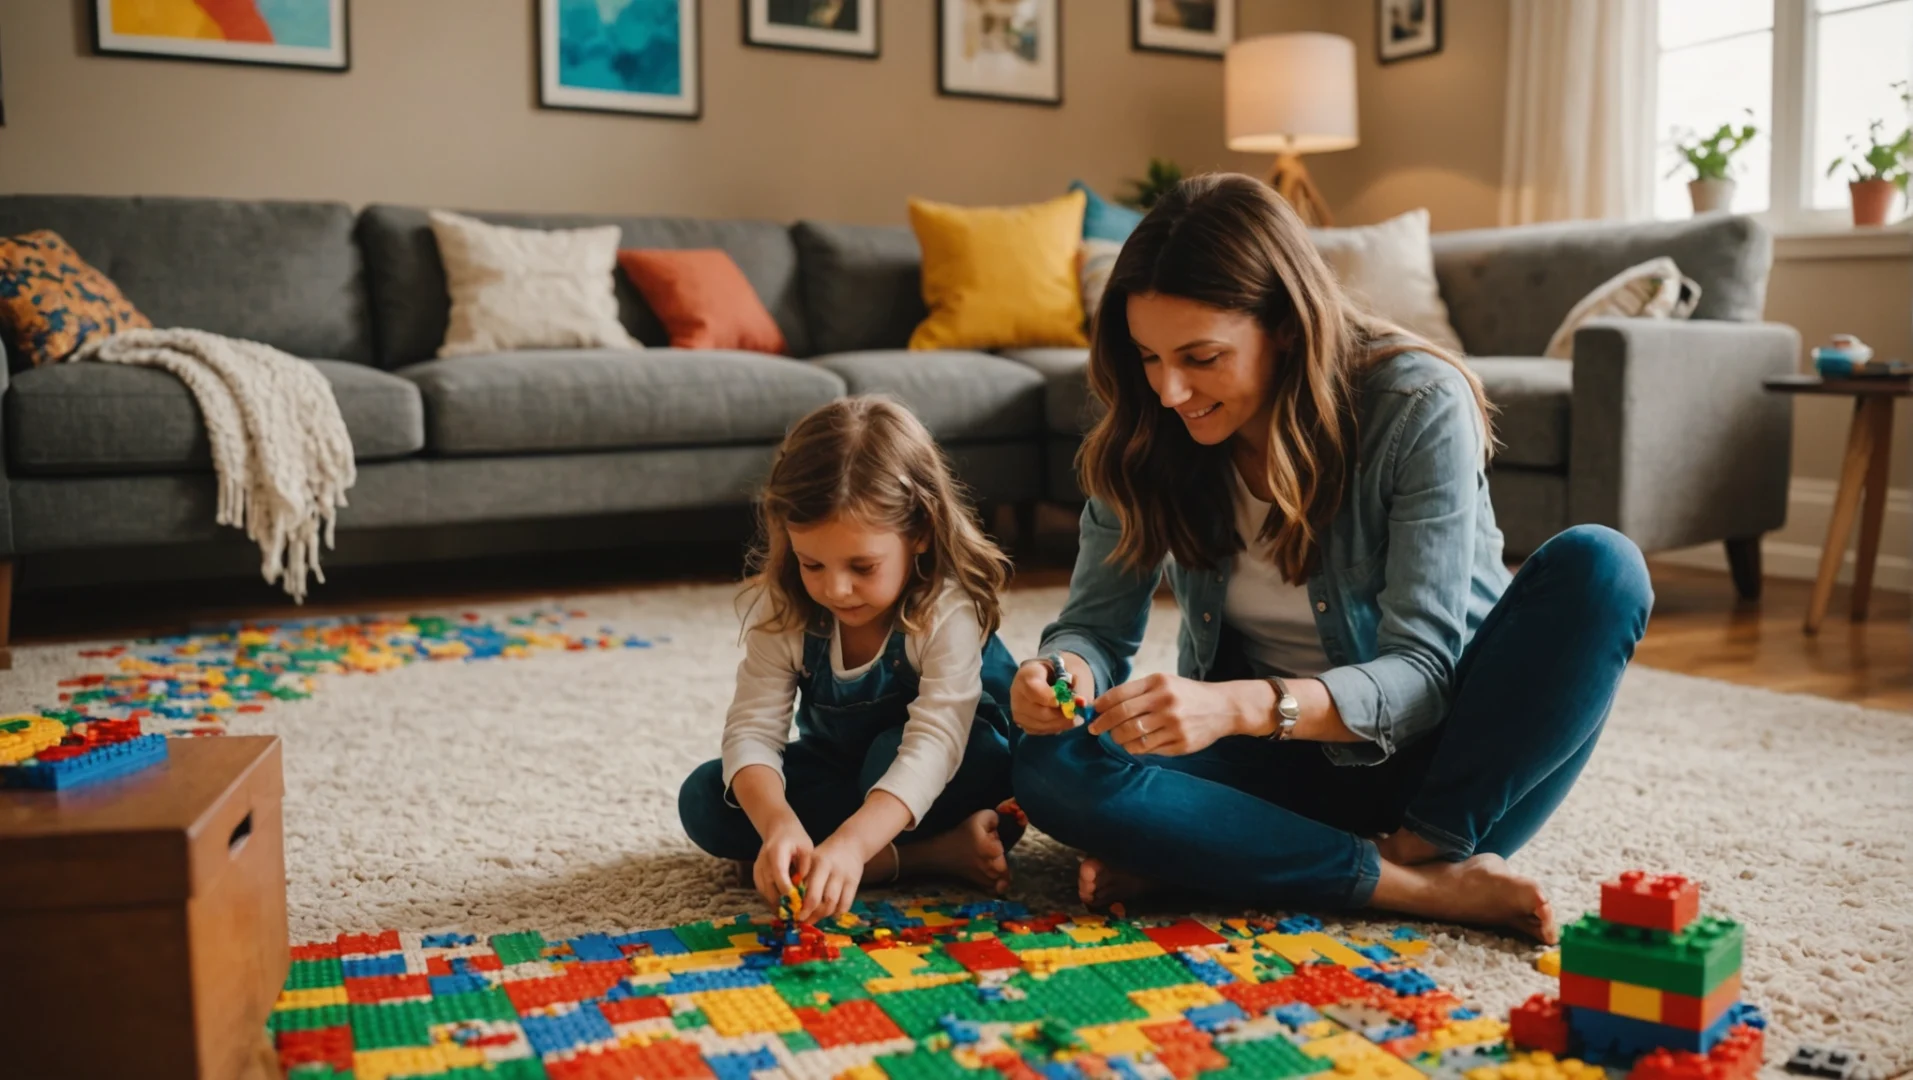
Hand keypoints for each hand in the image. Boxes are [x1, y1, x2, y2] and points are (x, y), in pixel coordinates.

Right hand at [753, 817, 813, 909]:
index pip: (779, 875)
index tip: (798, 903)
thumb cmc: (795, 838)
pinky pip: (763, 891)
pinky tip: (783, 907)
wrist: (777, 828)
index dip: (787, 891)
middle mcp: (763, 861)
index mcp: (776, 852)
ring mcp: (757, 868)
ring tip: (791, 914)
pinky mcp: (756, 874)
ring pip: (765, 892)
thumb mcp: (806, 847)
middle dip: (783, 903)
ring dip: (777, 904)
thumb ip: (805, 864)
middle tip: (796, 915)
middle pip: (770, 887)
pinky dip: (772, 900)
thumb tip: (803, 884)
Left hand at [799, 835, 865, 920]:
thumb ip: (803, 877)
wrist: (851, 844)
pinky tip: (830, 912)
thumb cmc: (825, 855)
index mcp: (818, 863)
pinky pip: (845, 905)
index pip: (808, 890)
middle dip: (811, 914)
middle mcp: (831, 870)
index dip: (801, 906)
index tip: (795, 914)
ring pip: (833, 905)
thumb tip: (793, 902)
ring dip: (823, 915)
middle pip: (820, 900)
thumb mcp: (811, 859)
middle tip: (804, 920)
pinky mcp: (854, 883)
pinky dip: (836, 912)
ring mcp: (844, 877)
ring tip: (816, 917)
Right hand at [1011, 658, 1089, 735]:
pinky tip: (1061, 721)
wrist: (1039, 676)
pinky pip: (1039, 731)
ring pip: (1041, 725)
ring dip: (1060, 724)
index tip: (1066, 701)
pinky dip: (1053, 728)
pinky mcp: (1020, 723)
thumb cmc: (1053, 672)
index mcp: (1026, 675)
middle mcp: (1017, 693)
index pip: (1036, 691)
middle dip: (1062, 716)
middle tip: (1077, 715)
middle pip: (1041, 713)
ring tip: (1072, 719)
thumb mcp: (1065, 671)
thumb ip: (1074, 685)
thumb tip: (1081, 702)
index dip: (1053, 699)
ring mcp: (1016, 710)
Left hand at [1086, 673, 1249, 756]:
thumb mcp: (1164, 683)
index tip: (1092, 713)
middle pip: (1122, 717)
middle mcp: (1165, 702)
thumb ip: (1137, 692)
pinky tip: (1134, 744)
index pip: (1120, 695)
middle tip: (1095, 730)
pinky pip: (1148, 749)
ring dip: (1118, 739)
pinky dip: (1135, 748)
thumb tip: (1102, 706)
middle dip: (1103, 725)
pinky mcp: (1181, 743)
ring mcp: (1174, 724)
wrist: (1223, 708)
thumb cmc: (1186, 694)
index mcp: (1159, 683)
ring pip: (1132, 736)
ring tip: (1116, 737)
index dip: (1101, 706)